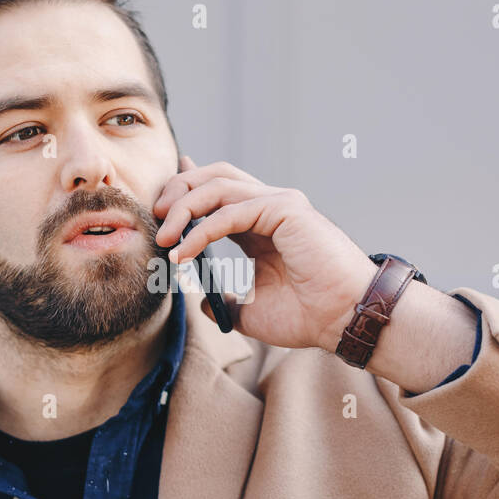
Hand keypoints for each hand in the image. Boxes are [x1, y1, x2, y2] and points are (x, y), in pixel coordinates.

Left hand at [153, 155, 378, 351]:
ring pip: (218, 186)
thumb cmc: (309, 316)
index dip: (185, 189)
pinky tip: (184, 252)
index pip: (217, 194)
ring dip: (184, 207)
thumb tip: (201, 302)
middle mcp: (270, 207)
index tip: (158, 201)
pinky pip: (231, 211)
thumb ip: (225, 301)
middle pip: (214, 177)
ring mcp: (279, 204)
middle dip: (178, 191)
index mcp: (263, 224)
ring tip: (164, 237)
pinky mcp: (285, 209)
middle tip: (155, 219)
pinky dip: (201, 230)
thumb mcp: (251, 311)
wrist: (343, 321)